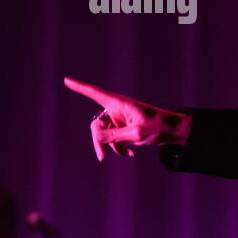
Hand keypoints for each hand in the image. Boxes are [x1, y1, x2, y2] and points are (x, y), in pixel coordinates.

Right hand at [63, 77, 191, 161]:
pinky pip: (112, 139)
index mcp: (120, 103)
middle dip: (99, 140)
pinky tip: (130, 154)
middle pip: (97, 124)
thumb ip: (116, 136)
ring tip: (127, 154)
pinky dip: (118, 147)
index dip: (80, 87)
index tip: (66, 80)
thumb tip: (96, 137)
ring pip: (103, 134)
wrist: (171, 131)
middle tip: (102, 157)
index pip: (96, 93)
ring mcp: (118, 119)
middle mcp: (116, 109)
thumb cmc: (158, 127)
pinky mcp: (122, 128)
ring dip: (111, 146)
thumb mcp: (137, 134)